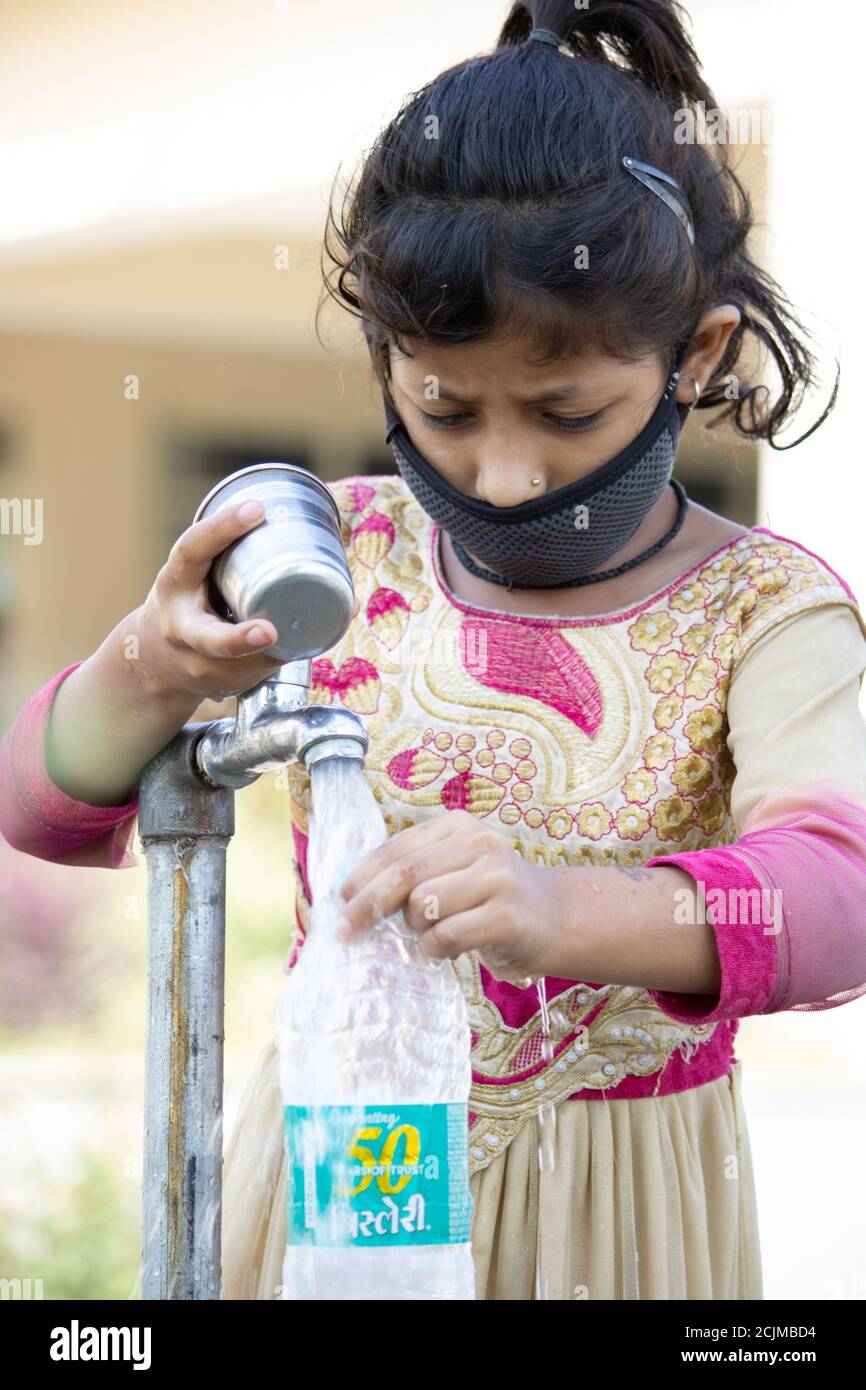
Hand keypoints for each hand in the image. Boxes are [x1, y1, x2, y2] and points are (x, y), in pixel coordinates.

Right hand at [133, 501, 359, 701]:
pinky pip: (258, 676)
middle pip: (208, 640)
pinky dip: (287, 659)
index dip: (221, 529)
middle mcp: (180, 628)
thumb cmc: (187, 601)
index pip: (191, 551)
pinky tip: (315, 641)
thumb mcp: (192, 572)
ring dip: (280, 652)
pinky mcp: (218, 686)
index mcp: (174, 584)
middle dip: (239, 639)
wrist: (152, 658)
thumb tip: (288, 511)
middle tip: (270, 631)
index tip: (256, 510)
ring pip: (242, 667)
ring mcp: (197, 665)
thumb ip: (225, 549)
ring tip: (324, 624)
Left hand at [336, 809, 563, 984]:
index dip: (362, 876)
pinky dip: (436, 950)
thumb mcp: (454, 869)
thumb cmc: (490, 898)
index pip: (397, 848)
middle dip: (368, 905)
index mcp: (459, 826)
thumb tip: (351, 896)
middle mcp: (480, 843)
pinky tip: (447, 951)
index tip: (339, 901)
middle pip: (405, 874)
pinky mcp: (506, 916)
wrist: (554, 918)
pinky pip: (447, 936)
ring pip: (423, 906)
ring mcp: (497, 878)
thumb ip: (414, 871)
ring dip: (416, 930)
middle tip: (347, 931)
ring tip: (432, 936)